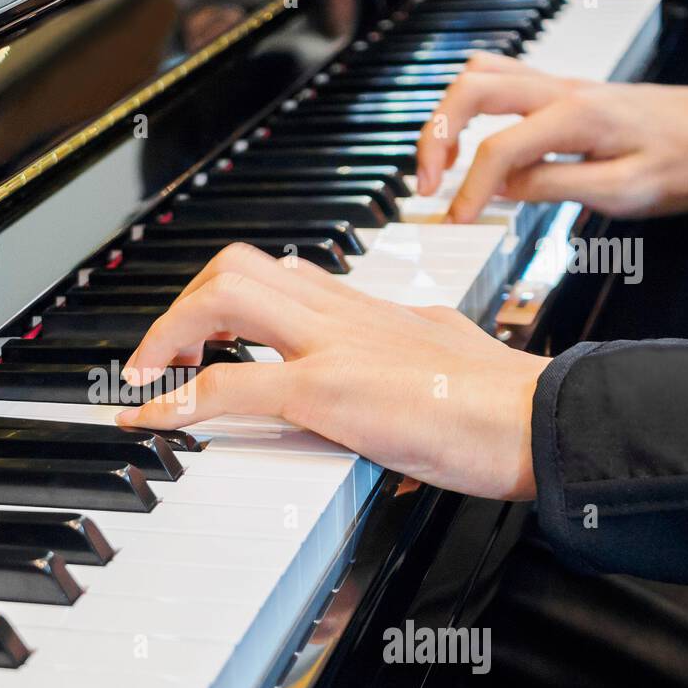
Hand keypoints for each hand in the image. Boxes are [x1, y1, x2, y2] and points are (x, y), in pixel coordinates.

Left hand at [115, 244, 549, 499]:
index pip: (281, 276)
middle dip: (186, 305)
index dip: (227, 299)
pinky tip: (147, 419)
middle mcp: (343, 312)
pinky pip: (229, 385)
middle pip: (239, 268)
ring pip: (225, 296)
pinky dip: (176, 402)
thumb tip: (386, 403)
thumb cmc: (503, 402)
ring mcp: (332, 344)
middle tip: (164, 353)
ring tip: (147, 376)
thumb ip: (403, 363)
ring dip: (170, 333)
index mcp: (368, 308)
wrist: (540, 418)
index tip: (202, 333)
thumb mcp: (441, 361)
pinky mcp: (328, 388)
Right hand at [417, 53, 687, 221]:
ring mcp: (560, 84)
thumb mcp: (624, 192)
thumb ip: (555, 187)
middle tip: (425, 186)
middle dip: (435, 138)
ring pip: (479, 75)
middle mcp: (562, 90)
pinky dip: (472, 106)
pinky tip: (470, 141)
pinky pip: (501, 78)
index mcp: (576, 117)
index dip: (469, 191)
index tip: (457, 223)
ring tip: (438, 164)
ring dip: (447, 116)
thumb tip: (502, 189)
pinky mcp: (563, 90)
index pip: (498, 151)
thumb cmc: (687, 163)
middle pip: (471, 91)